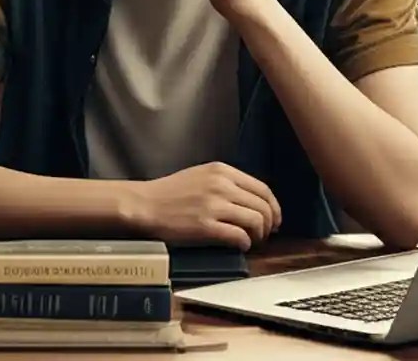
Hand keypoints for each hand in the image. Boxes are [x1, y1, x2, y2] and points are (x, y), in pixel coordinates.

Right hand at [126, 162, 282, 250]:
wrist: (144, 204)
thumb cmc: (170, 193)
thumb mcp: (201, 175)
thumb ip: (225, 183)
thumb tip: (250, 201)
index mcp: (222, 171)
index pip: (262, 189)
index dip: (273, 207)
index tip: (273, 219)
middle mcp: (221, 185)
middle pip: (263, 206)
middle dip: (269, 223)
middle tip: (265, 234)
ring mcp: (214, 205)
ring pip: (255, 220)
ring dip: (259, 235)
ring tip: (253, 241)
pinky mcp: (205, 225)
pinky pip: (239, 235)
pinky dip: (245, 243)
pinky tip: (240, 246)